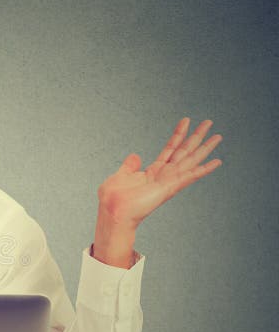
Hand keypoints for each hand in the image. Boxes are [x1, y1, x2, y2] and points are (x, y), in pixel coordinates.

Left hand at [92, 118, 222, 267]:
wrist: (113, 212)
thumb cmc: (113, 198)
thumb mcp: (120, 176)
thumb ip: (130, 166)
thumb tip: (136, 155)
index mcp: (153, 172)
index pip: (170, 148)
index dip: (178, 134)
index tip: (187, 120)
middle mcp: (164, 175)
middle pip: (184, 151)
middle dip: (197, 137)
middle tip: (209, 122)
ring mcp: (168, 181)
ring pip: (191, 160)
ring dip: (205, 148)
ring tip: (218, 136)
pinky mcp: (169, 188)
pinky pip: (190, 176)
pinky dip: (203, 169)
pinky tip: (216, 162)